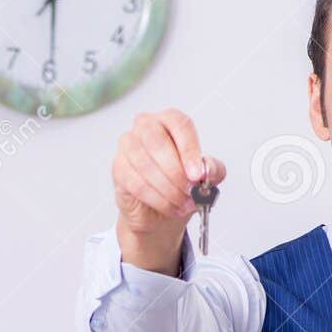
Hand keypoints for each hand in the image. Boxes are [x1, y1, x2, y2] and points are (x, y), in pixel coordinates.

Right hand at [112, 108, 225, 273]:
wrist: (160, 210)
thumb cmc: (181, 184)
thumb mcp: (205, 177)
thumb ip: (212, 170)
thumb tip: (208, 170)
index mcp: (170, 120)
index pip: (179, 125)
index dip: (190, 150)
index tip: (198, 174)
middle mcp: (146, 126)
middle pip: (158, 143)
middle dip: (177, 172)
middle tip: (191, 192)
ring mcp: (128, 145)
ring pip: (146, 165)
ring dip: (168, 189)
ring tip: (183, 203)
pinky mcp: (118, 167)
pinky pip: (136, 183)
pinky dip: (157, 199)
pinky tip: (169, 207)